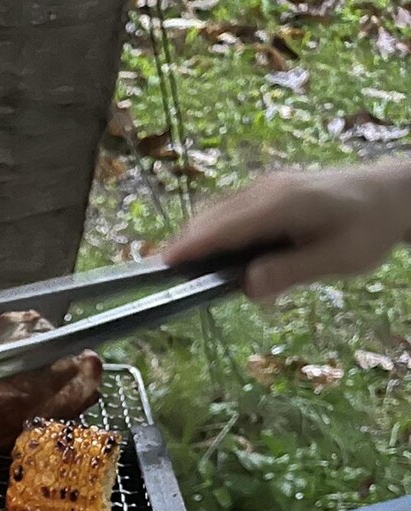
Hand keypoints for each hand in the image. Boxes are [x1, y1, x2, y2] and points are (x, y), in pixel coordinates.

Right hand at [162, 161, 410, 299]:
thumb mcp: (336, 259)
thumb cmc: (365, 229)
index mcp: (281, 204)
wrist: (389, 194)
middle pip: (212, 218)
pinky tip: (210, 261)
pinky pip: (229, 214)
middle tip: (158, 278)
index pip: (225, 227)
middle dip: (184, 245)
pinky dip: (213, 236)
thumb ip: (290, 272)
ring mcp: (264, 189)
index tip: (161, 265)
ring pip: (217, 215)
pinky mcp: (265, 194)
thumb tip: (247, 286)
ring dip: (197, 241)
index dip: (191, 246)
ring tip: (177, 273)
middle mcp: (266, 190)